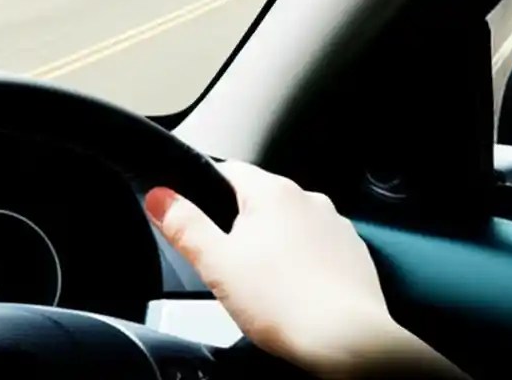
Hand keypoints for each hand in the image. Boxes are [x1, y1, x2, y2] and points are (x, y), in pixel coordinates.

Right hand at [146, 162, 466, 379]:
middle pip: (258, 201)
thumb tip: (159, 197)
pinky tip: (292, 291)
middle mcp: (309, 200)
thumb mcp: (215, 263)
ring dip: (274, 245)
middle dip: (240, 226)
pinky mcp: (353, 254)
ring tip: (263, 285)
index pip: (227, 170)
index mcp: (272, 192)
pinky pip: (316, 249)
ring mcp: (335, 226)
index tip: (198, 218)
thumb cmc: (285, 304)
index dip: (205, 192)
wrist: (346, 342)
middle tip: (229, 265)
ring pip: (289, 226)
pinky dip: (302, 264)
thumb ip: (183, 225)